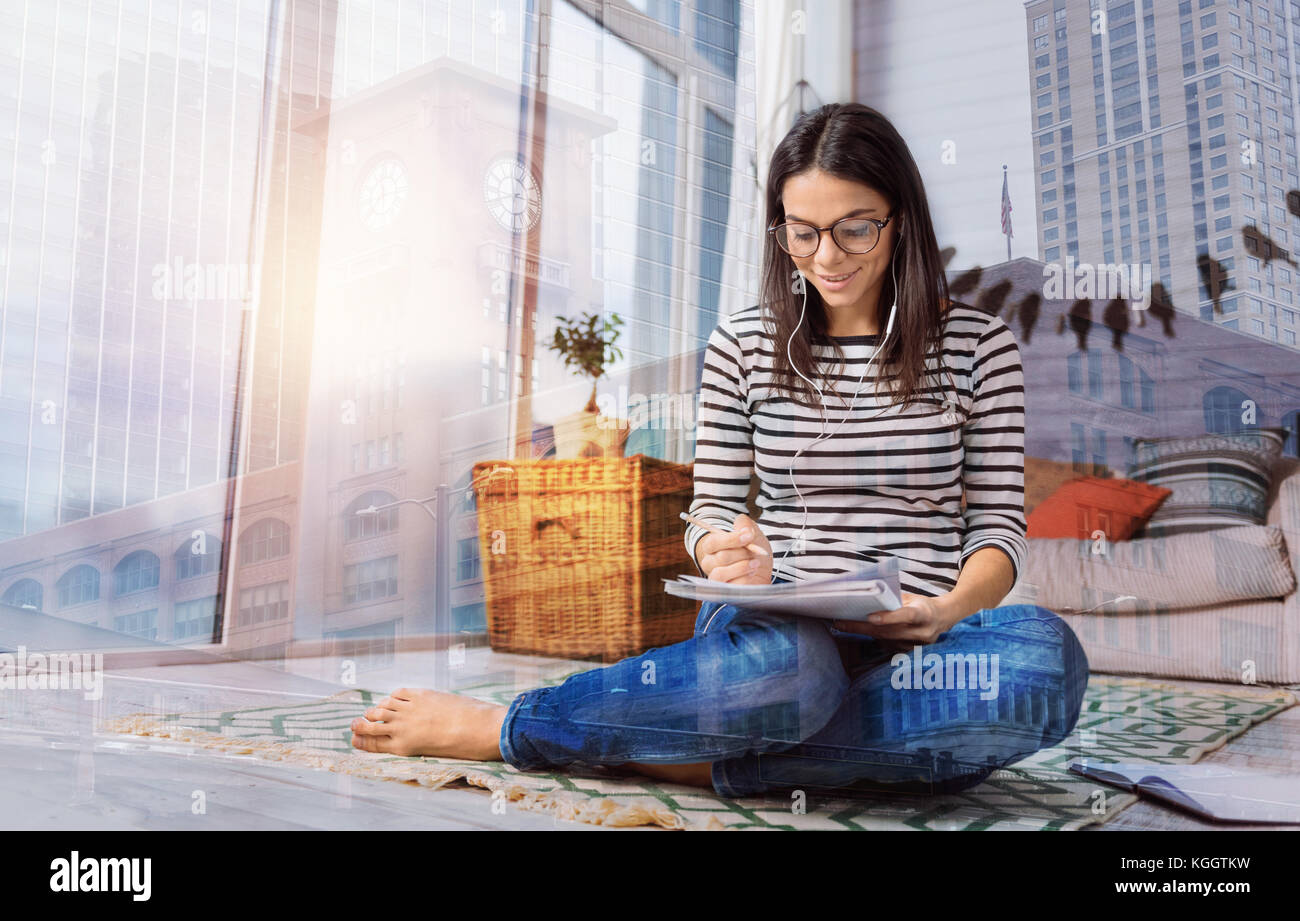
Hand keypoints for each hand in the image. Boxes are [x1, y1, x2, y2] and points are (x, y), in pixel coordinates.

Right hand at [698, 514, 772, 583]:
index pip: (713, 542)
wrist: (764, 572)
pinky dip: (745, 579)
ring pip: (720, 573)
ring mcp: (716, 579)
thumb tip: (742, 526)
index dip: (731, 539)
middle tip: (755, 552)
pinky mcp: (725, 592)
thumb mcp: (752, 534)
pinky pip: (731, 586)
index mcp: (713, 547)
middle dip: (742, 553)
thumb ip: (745, 525)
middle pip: (721, 557)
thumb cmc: (753, 552)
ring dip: (742, 566)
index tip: (748, 535)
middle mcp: (710, 563)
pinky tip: (753, 574)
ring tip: (756, 563)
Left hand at [832, 592, 959, 646]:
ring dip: (864, 633)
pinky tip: (861, 630)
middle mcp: (923, 632)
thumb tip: (868, 597)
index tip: (870, 617)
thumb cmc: (922, 604)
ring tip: (844, 625)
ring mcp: (918, 645)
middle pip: (890, 631)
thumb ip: (894, 600)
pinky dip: (873, 638)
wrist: (943, 619)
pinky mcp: (911, 653)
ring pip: (886, 640)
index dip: (889, 617)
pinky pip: (888, 646)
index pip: (907, 615)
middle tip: (841, 622)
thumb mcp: (912, 597)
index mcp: (924, 613)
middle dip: (863, 627)